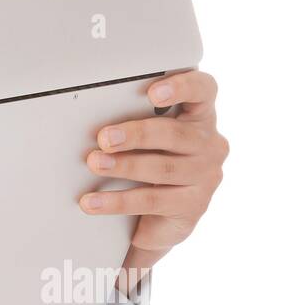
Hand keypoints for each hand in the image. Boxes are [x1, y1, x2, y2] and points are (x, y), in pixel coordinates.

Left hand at [79, 70, 228, 284]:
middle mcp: (209, 144)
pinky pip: (152, 200)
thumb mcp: (148, 137)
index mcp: (199, 115)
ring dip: (123, 166)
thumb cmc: (153, 162)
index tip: (153, 93)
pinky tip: (94, 201)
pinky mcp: (194, 205)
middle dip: (135, 134)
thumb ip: (134, 121)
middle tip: (104, 138)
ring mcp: (205, 176)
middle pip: (174, 133)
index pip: (203, 90)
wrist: (162, 217)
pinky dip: (117, 201)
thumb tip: (97, 123)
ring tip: (95, 163)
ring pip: (162, 168)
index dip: (182, 87)